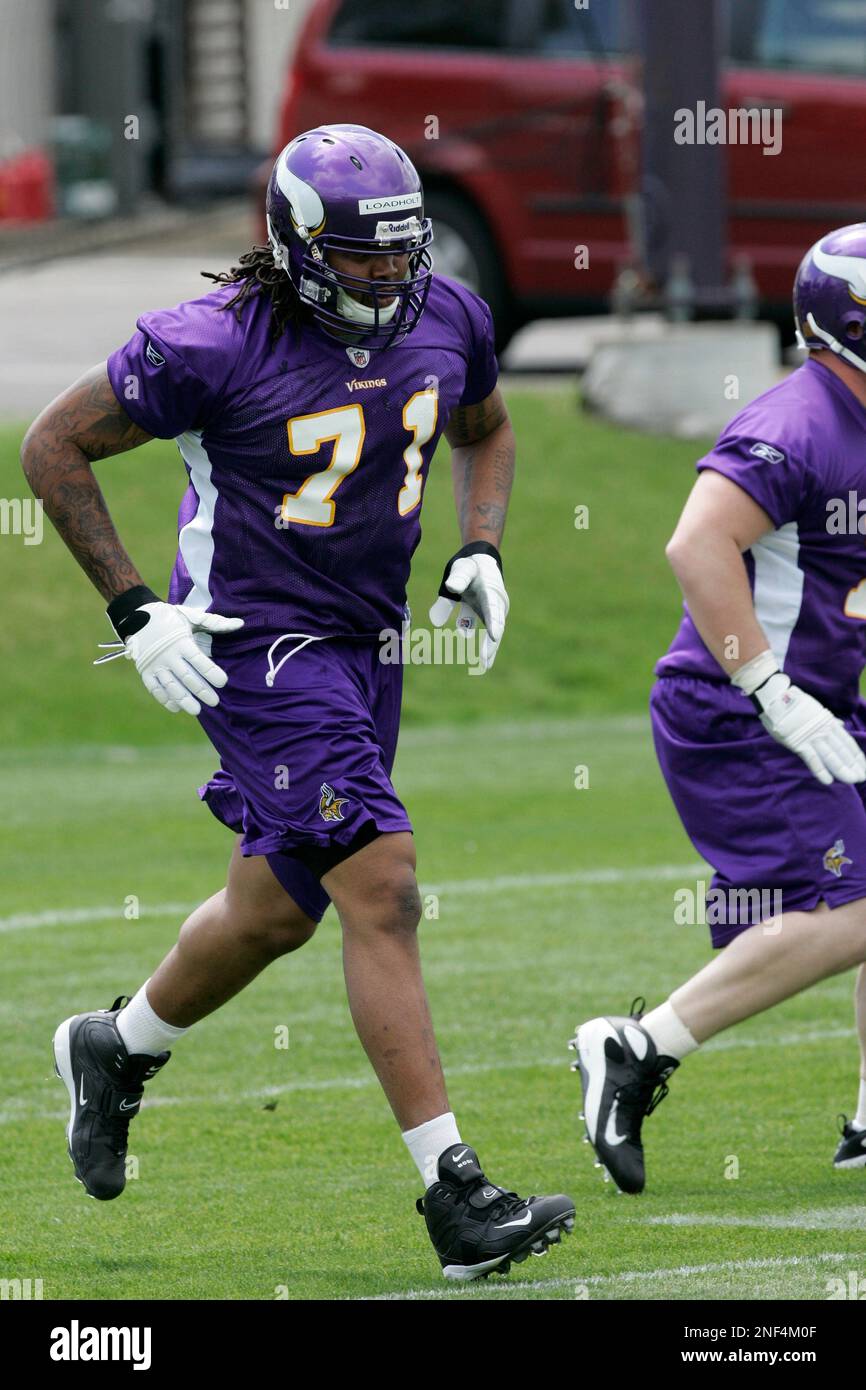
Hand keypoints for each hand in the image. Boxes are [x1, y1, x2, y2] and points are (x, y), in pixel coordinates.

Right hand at [95, 586, 243, 714]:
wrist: (137, 617)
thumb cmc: (171, 618)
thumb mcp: (192, 616)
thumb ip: (215, 622)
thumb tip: (240, 624)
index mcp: (181, 641)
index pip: (198, 660)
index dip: (211, 672)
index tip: (223, 682)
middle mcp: (168, 655)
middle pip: (186, 677)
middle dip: (201, 690)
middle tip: (214, 701)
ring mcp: (155, 665)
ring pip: (170, 686)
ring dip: (183, 699)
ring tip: (197, 710)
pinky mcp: (145, 671)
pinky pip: (154, 688)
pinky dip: (164, 699)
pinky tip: (176, 707)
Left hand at [429, 542, 508, 672]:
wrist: (481, 563)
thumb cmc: (471, 566)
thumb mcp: (464, 568)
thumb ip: (458, 578)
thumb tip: (450, 587)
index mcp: (490, 591)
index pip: (492, 608)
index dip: (494, 622)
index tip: (495, 635)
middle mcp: (495, 604)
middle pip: (496, 626)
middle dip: (491, 642)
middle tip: (485, 659)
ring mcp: (493, 612)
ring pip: (493, 633)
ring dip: (490, 648)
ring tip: (485, 665)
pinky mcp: (488, 618)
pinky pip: (487, 635)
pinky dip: (486, 647)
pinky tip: (483, 664)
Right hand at [756, 673, 865, 785]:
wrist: (777, 698)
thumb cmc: (794, 704)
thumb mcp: (817, 710)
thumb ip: (829, 721)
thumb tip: (840, 725)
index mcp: (829, 723)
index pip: (847, 743)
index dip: (857, 756)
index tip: (864, 768)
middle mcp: (824, 731)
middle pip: (842, 751)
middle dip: (853, 766)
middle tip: (862, 778)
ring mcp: (812, 737)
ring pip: (831, 756)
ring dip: (842, 769)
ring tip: (851, 780)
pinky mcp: (798, 743)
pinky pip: (812, 758)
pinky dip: (820, 770)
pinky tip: (828, 780)